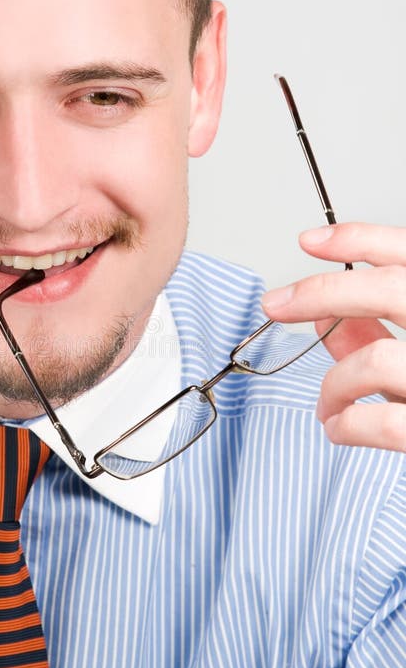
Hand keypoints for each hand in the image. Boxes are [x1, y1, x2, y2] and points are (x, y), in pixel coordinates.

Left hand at [261, 222, 405, 451]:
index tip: (312, 241)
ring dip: (334, 384)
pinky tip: (339, 428)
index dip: (359, 239)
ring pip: (375, 359)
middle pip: (390, 288)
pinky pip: (381, 423)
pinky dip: (346, 425)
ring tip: (326, 405)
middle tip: (277, 304)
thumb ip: (378, 335)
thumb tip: (324, 313)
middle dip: (321, 291)